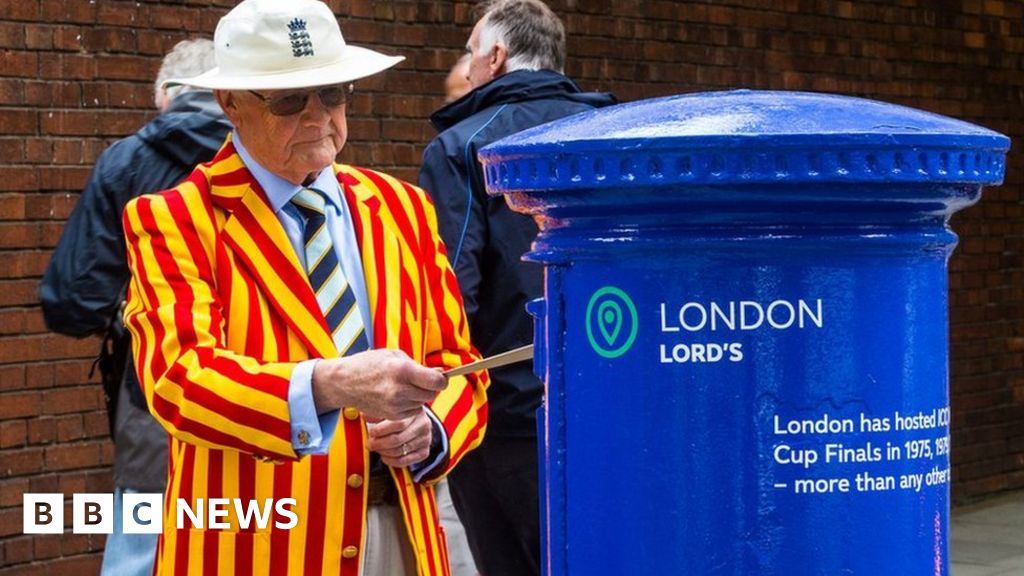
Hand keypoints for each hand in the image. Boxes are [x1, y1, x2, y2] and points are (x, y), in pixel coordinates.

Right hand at [311, 349, 445, 420]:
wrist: (345, 382)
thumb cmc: (370, 364)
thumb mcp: (394, 355)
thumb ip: (419, 365)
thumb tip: (441, 374)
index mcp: (402, 370)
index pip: (436, 382)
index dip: (442, 380)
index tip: (440, 377)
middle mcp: (399, 390)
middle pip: (431, 394)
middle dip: (431, 387)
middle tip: (421, 380)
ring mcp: (395, 405)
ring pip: (423, 403)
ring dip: (419, 395)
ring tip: (404, 385)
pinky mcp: (391, 415)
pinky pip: (412, 411)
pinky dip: (410, 404)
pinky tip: (398, 395)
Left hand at [366, 411, 432, 467]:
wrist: (418, 422)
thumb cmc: (402, 415)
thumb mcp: (393, 410)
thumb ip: (380, 412)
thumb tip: (366, 416)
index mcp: (415, 412)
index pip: (398, 423)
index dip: (381, 430)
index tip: (371, 432)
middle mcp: (424, 425)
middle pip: (398, 439)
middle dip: (379, 443)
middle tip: (370, 444)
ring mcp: (426, 440)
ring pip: (400, 451)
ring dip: (384, 452)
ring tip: (376, 449)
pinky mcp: (425, 452)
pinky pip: (405, 461)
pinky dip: (391, 461)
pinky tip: (384, 457)